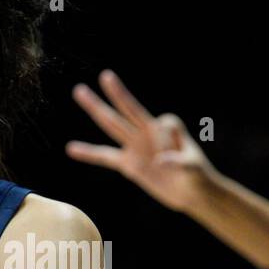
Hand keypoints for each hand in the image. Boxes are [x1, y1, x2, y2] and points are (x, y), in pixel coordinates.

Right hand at [66, 70, 214, 211]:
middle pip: (129, 109)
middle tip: (105, 76)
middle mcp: (148, 132)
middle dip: (117, 94)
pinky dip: (89, 153)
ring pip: (113, 125)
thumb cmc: (198, 176)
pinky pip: (105, 157)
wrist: (192, 192)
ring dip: (97, 108)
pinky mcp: (129, 164)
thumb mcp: (194, 168)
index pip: (161, 125)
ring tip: (79, 90)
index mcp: (167, 127)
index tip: (173, 160)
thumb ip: (180, 162)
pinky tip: (71, 148)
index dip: (167, 143)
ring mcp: (136, 146)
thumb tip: (160, 161)